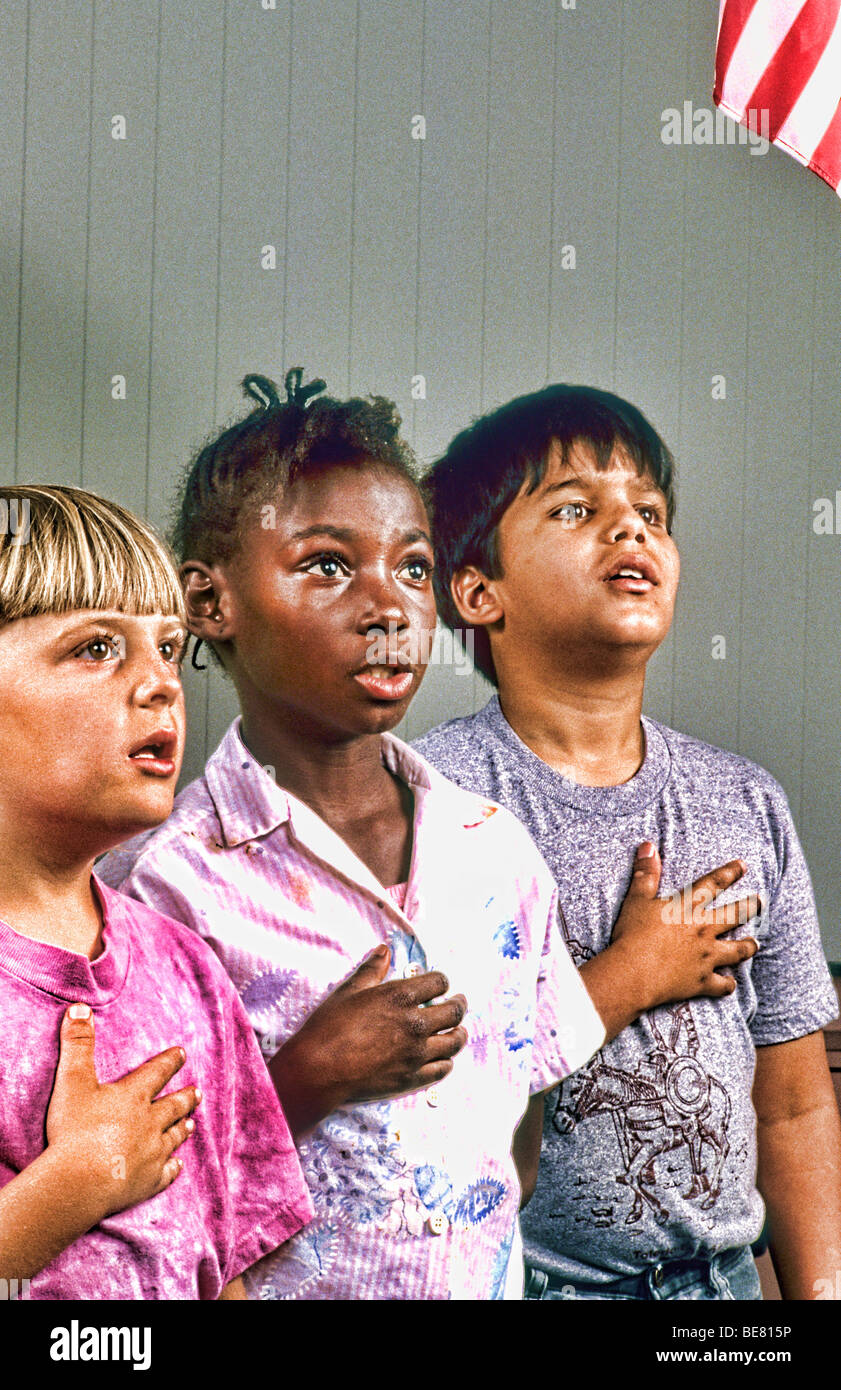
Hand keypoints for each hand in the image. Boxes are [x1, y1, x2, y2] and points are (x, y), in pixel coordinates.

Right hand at [46, 1003, 200, 1223]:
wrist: (80, 1181)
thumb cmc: (75, 1129)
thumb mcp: (72, 1080)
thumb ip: (77, 1043)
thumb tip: (80, 1006)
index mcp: (134, 1096)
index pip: (157, 1073)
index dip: (169, 1061)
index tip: (183, 1053)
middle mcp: (150, 1123)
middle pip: (172, 1106)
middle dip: (186, 1097)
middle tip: (198, 1091)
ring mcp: (152, 1154)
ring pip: (173, 1137)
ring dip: (182, 1128)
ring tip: (192, 1123)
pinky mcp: (148, 1182)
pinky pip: (166, 1174)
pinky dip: (173, 1168)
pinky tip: (178, 1166)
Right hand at [269, 945, 467, 1138]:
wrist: (319, 1069)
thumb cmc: (330, 1026)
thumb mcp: (349, 990)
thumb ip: (372, 969)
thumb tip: (384, 950)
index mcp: (401, 997)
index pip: (439, 982)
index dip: (442, 981)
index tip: (440, 985)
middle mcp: (416, 1024)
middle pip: (454, 1012)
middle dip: (459, 1004)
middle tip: (458, 1003)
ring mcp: (417, 1053)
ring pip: (454, 1042)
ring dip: (459, 1033)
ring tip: (458, 1030)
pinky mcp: (412, 1078)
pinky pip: (442, 1069)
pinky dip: (447, 1061)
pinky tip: (445, 1057)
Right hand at [611, 843, 759, 1009]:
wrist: (632, 975)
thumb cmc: (631, 936)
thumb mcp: (636, 899)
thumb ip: (646, 873)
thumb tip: (648, 845)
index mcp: (687, 908)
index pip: (713, 884)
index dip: (729, 873)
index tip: (743, 866)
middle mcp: (702, 930)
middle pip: (735, 915)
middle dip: (751, 907)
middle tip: (761, 901)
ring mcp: (705, 957)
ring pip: (737, 951)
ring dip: (747, 946)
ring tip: (755, 943)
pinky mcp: (701, 981)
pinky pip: (722, 985)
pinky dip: (727, 985)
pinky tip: (731, 984)